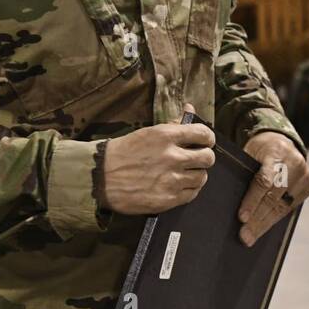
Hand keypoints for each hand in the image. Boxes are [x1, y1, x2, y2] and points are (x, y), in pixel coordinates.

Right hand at [99, 105, 214, 214]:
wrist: (100, 177)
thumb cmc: (123, 152)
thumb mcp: (148, 132)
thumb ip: (173, 123)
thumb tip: (190, 109)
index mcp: (167, 135)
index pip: (203, 134)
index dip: (207, 138)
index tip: (205, 142)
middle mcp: (173, 157)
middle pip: (208, 157)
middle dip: (204, 157)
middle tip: (197, 159)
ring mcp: (171, 180)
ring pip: (202, 177)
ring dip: (196, 174)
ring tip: (186, 173)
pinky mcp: (168, 199)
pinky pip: (192, 193)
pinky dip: (190, 189)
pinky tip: (180, 185)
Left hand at [238, 131, 308, 246]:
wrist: (284, 141)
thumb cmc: (261, 149)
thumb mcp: (250, 151)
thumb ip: (245, 171)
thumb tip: (229, 200)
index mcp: (276, 151)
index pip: (264, 180)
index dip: (252, 201)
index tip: (242, 217)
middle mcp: (294, 163)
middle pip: (274, 197)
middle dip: (257, 218)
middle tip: (244, 235)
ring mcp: (304, 175)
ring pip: (283, 206)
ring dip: (265, 224)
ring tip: (250, 237)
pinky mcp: (308, 186)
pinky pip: (290, 208)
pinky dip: (275, 219)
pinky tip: (263, 228)